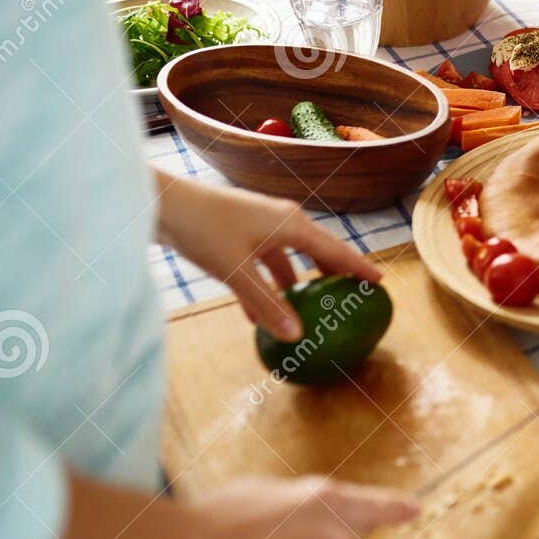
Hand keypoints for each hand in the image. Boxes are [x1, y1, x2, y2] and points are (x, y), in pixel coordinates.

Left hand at [152, 173, 381, 339]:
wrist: (159, 202)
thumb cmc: (201, 229)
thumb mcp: (236, 272)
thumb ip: (266, 304)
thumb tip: (296, 337)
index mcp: (292, 225)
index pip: (336, 251)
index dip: (359, 268)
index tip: (379, 283)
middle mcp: (282, 221)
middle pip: (317, 252)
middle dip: (332, 277)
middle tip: (349, 298)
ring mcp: (260, 225)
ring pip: (288, 259)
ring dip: (295, 286)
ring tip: (305, 311)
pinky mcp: (239, 232)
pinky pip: (263, 262)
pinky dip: (266, 285)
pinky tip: (256, 313)